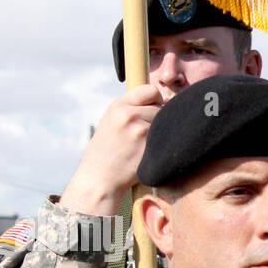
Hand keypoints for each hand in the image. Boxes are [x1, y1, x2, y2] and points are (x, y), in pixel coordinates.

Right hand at [59, 84, 162, 215]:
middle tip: (146, 134)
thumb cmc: (107, 151)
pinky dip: (164, 146)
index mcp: (118, 106)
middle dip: (158, 119)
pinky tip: (149, 153)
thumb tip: (162, 100)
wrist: (100, 177)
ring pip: (165, 124)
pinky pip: (167, 140)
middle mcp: (129, 115)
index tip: (153, 109)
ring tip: (144, 145)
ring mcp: (141, 131)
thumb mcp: (111, 122)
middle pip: (161, 108)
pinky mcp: (150, 147)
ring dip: (162, 133)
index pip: (151, 90)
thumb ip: (132, 109)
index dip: (156, 99)